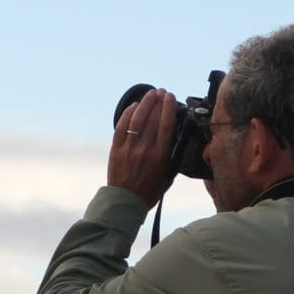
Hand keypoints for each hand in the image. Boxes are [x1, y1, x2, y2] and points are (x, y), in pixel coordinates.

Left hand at [107, 88, 177, 209]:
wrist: (126, 201)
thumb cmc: (149, 191)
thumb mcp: (167, 175)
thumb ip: (172, 158)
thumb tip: (177, 141)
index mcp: (160, 156)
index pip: (166, 125)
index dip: (168, 108)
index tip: (171, 97)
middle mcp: (145, 149)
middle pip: (153, 118)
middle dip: (158, 101)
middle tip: (162, 92)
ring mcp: (129, 148)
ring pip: (137, 119)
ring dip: (145, 103)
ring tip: (150, 94)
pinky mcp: (116, 149)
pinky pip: (122, 127)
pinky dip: (127, 114)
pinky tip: (134, 106)